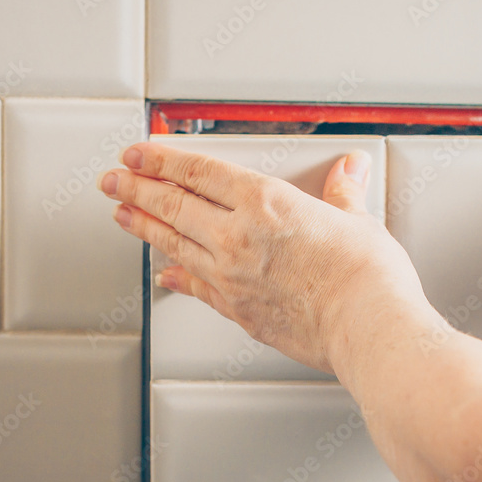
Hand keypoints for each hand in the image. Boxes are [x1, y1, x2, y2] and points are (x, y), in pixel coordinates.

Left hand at [98, 143, 424, 372]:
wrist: (368, 328)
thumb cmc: (366, 278)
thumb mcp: (357, 221)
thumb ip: (343, 194)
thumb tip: (349, 172)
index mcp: (265, 203)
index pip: (198, 171)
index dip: (161, 159)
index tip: (139, 153)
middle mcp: (238, 237)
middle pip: (173, 205)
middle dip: (136, 188)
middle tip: (114, 180)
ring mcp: (231, 277)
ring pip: (174, 245)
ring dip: (143, 227)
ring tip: (122, 215)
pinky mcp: (238, 311)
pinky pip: (195, 288)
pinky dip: (175, 278)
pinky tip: (164, 275)